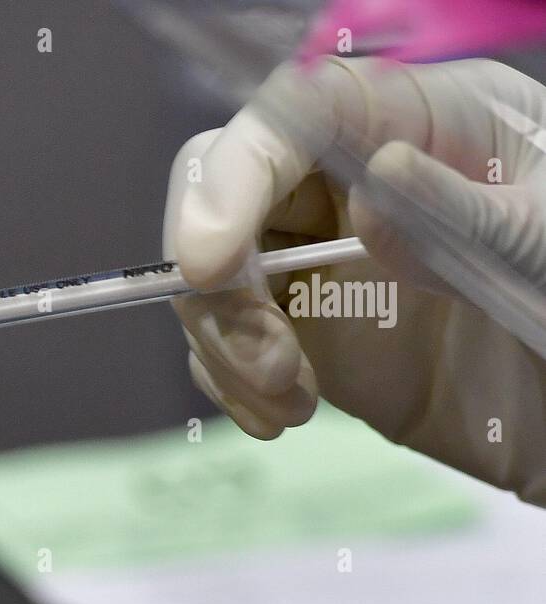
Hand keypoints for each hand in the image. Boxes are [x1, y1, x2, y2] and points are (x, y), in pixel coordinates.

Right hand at [164, 57, 545, 504]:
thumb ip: (464, 215)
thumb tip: (372, 190)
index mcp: (419, 122)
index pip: (293, 117)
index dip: (235, 174)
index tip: (211, 262)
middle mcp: (351, 183)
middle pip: (224, 191)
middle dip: (218, 278)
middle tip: (264, 355)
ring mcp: (323, 262)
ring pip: (213, 278)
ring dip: (222, 345)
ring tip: (288, 397)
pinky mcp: (310, 335)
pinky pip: (229, 345)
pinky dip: (231, 384)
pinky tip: (284, 415)